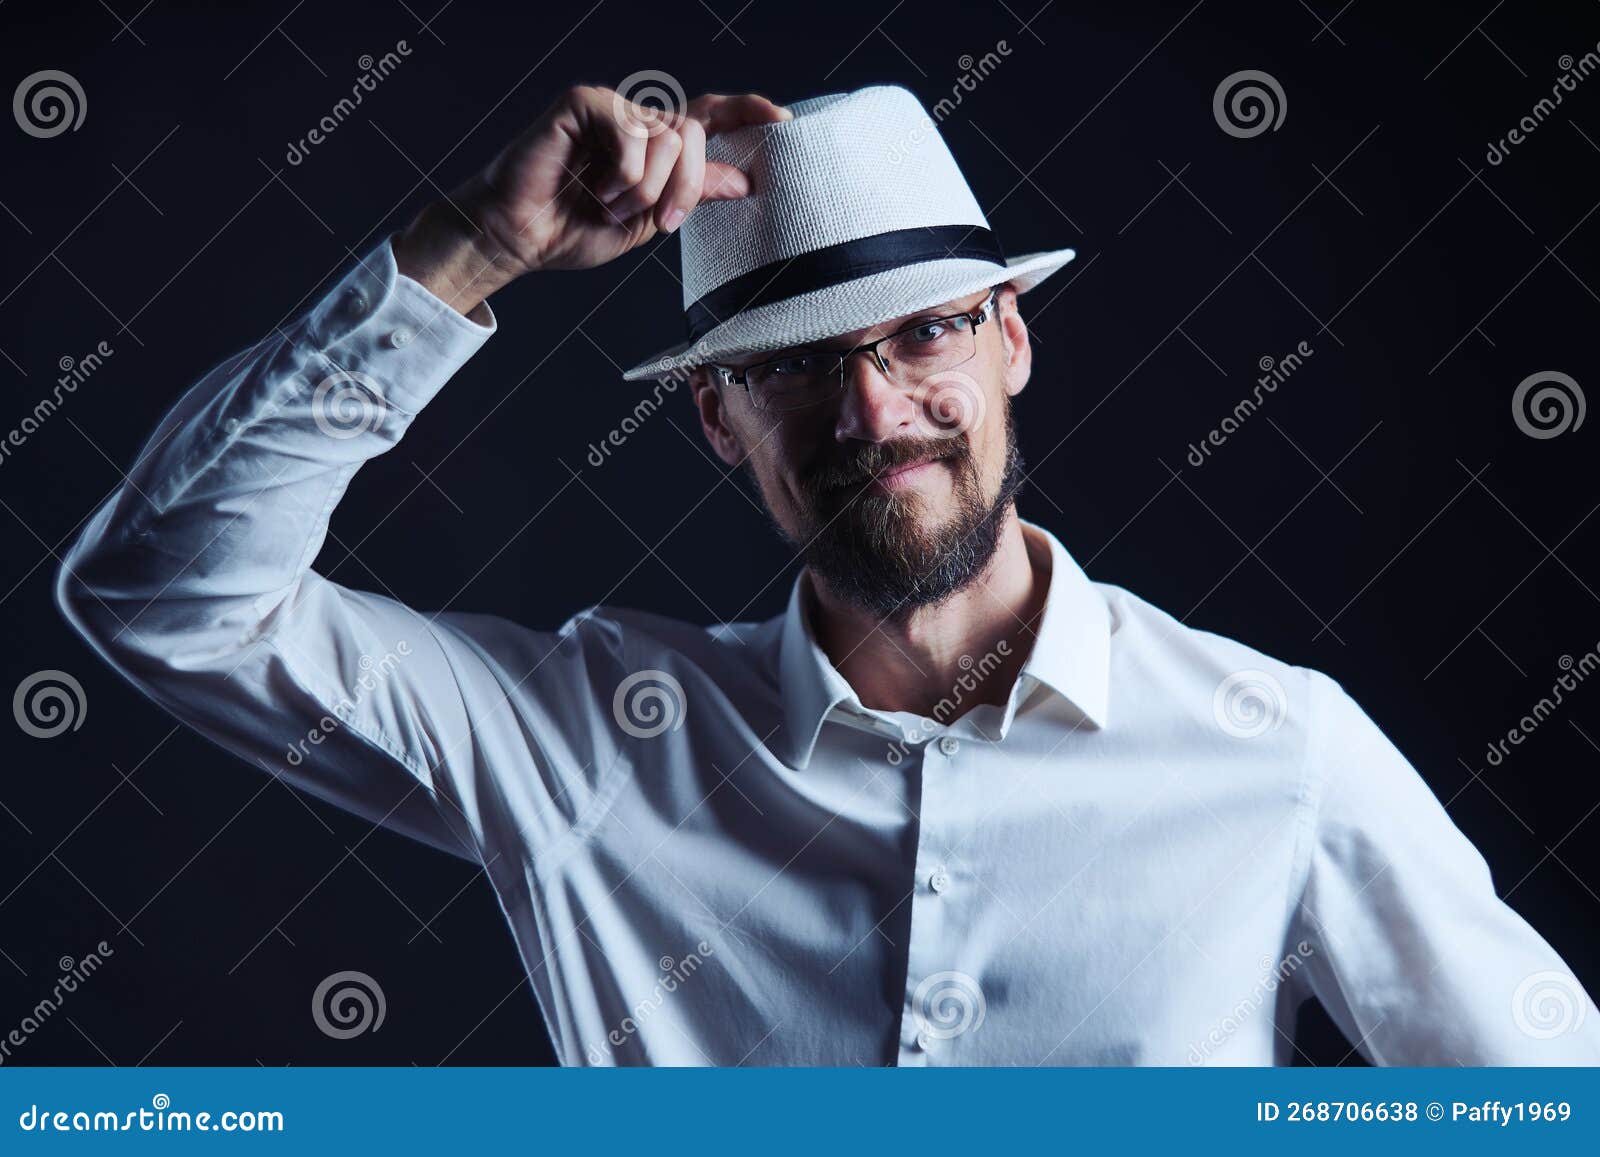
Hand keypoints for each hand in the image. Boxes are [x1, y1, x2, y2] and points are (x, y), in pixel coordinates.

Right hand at [393, 85, 789, 314]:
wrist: (522, 238)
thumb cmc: (574, 231)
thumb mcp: (649, 220)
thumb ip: (693, 194)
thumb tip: (745, 180)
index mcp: (655, 147)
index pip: (708, 118)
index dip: (746, 112)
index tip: (784, 119)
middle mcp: (637, 121)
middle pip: (694, 133)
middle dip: (684, 186)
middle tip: (658, 221)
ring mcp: (612, 110)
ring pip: (666, 136)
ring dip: (645, 189)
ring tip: (609, 205)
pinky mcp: (584, 103)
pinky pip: (630, 132)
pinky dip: (621, 173)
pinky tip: (594, 188)